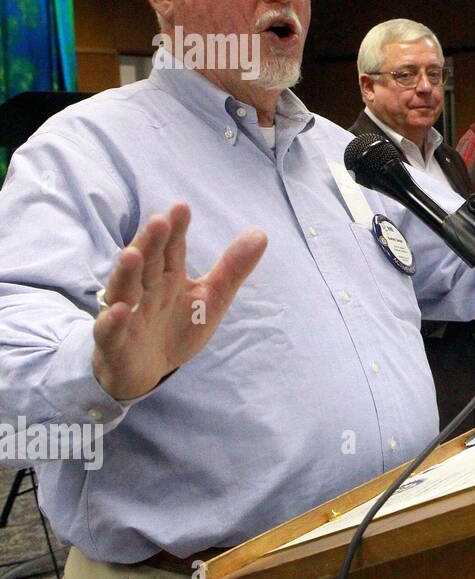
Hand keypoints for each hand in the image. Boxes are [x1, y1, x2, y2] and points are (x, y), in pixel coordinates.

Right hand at [91, 202, 266, 400]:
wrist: (148, 371)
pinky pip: (110, 331)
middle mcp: (144, 290)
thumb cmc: (177, 328)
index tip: (181, 207)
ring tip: (132, 254)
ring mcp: (126, 315)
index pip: (172, 250)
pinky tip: (120, 310)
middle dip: (151, 243)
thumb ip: (232, 268)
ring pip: (124, 290)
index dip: (176, 230)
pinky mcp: (114, 343)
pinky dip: (113, 321)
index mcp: (168, 277)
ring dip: (127, 273)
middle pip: (147, 263)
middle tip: (159, 220)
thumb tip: (261, 233)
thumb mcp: (211, 298)